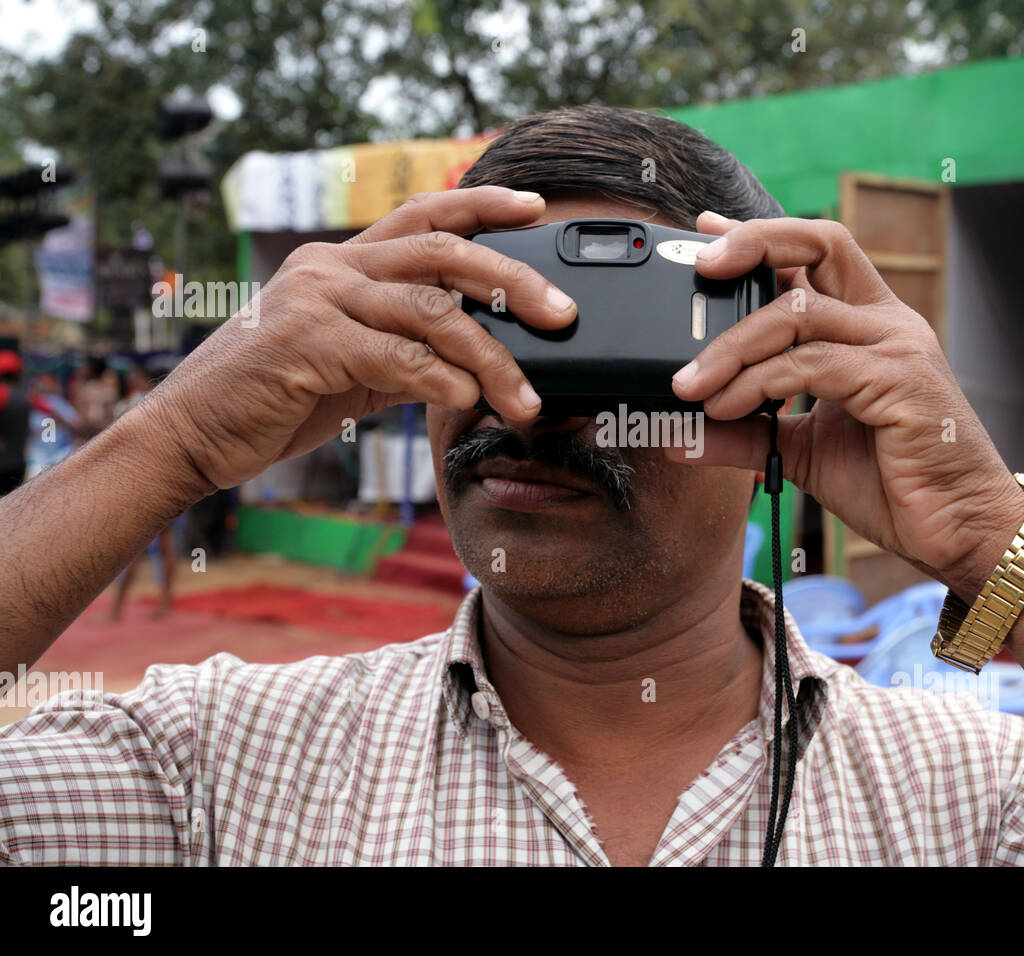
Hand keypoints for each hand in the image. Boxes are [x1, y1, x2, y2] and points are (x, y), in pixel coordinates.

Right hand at [134, 187, 576, 489]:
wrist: (190, 434)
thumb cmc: (275, 399)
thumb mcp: (353, 368)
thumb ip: (408, 353)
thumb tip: (479, 367)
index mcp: (343, 263)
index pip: (425, 214)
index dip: (484, 204)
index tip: (537, 207)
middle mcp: (331, 266)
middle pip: (442, 250)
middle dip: (513, 279)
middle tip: (564, 314)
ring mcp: (316, 299)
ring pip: (429, 308)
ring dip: (489, 356)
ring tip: (525, 399)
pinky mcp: (305, 342)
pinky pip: (394, 355)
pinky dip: (439, 378)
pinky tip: (467, 401)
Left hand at [669, 212, 1023, 600]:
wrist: (959, 532)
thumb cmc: (894, 485)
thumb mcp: (802, 451)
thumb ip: (745, 432)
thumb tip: (678, 433)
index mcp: (868, 327)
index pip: (814, 256)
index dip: (760, 237)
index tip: (706, 235)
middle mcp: (886, 324)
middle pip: (820, 244)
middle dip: (754, 244)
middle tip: (699, 270)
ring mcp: (897, 347)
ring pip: (798, 312)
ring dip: (732, 347)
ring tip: (690, 386)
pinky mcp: (899, 381)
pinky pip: (813, 364)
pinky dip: (760, 382)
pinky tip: (728, 408)